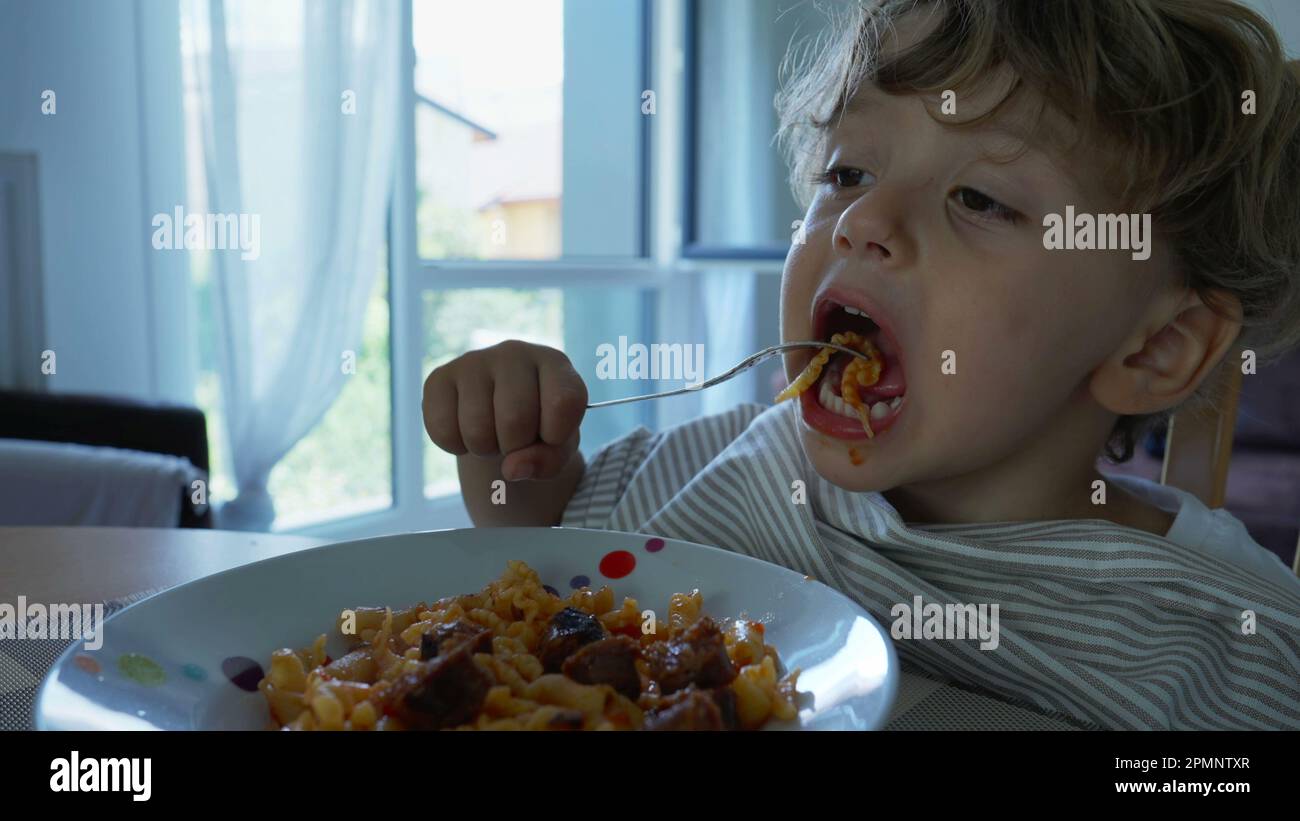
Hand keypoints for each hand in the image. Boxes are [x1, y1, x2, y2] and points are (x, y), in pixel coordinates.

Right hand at [422, 341, 587, 480]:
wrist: (500, 417)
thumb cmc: (538, 428)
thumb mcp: (557, 448)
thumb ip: (548, 461)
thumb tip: (511, 469)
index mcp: (554, 363)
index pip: (563, 402)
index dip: (556, 435)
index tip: (550, 435)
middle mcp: (515, 353)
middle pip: (515, 420)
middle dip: (515, 446)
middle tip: (515, 437)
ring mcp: (474, 361)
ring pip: (477, 428)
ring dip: (485, 449)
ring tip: (492, 433)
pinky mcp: (439, 377)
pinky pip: (442, 429)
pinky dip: (455, 446)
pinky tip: (465, 430)